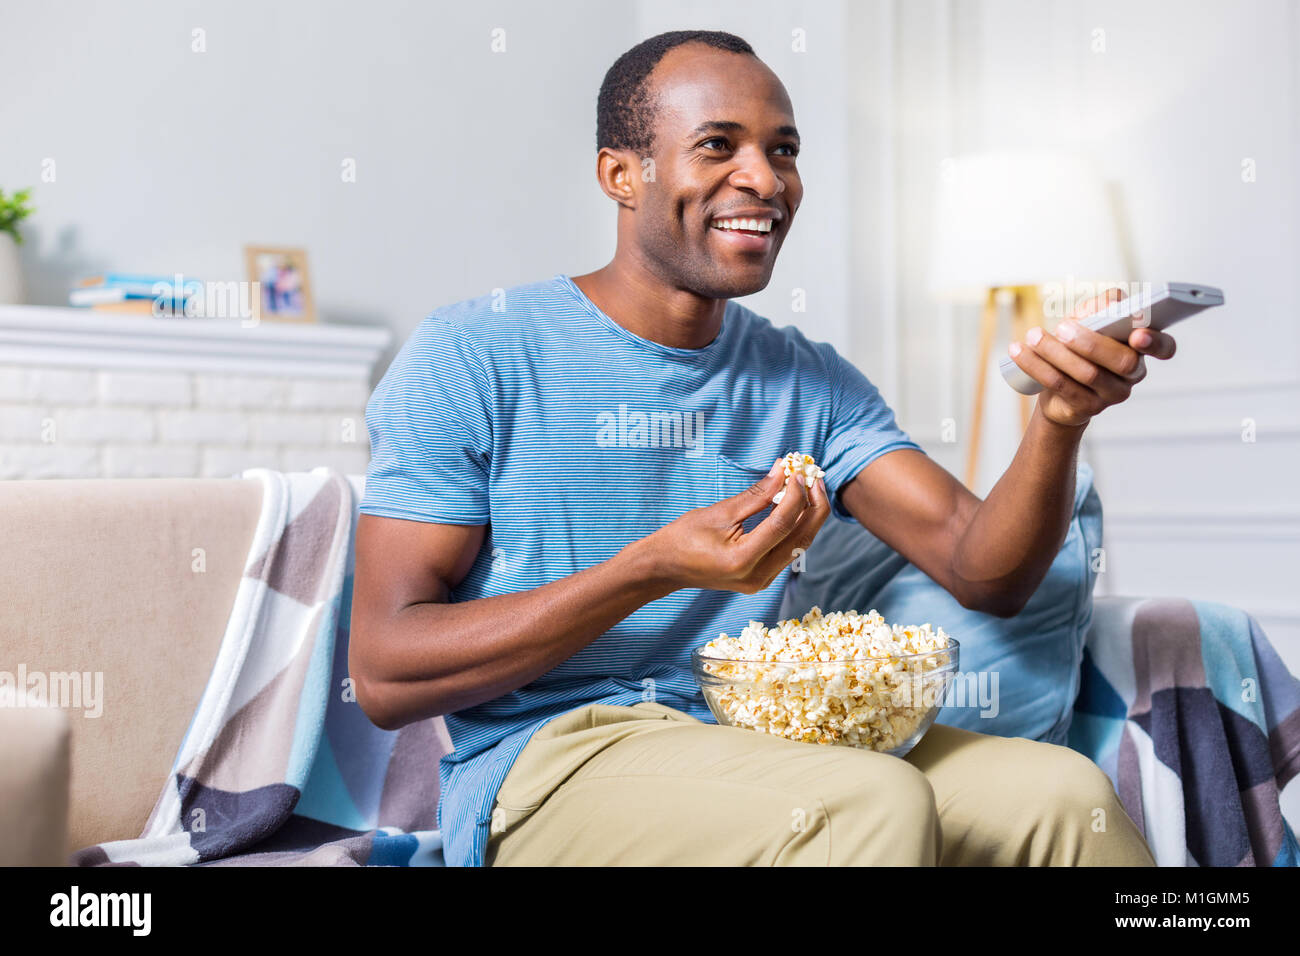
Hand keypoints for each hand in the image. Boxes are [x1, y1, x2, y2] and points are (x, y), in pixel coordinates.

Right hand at [636, 458, 830, 594]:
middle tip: (814, 477)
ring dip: (807, 515)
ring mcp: (761, 581)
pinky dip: (795, 526)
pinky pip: (788, 550)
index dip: (795, 495)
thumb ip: (756, 495)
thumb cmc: (683, 538)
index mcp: (743, 560)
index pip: (782, 525)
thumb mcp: (719, 512)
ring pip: (799, 545)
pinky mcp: (761, 578)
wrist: (665, 568)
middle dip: (812, 505)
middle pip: (801, 539)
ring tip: (808, 487)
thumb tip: (782, 471)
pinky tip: (795, 505)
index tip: (797, 471)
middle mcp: (757, 577)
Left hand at [1007, 287, 1177, 427]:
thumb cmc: (1078, 346)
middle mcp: (1133, 374)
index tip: (1137, 334)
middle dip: (1091, 343)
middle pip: (1122, 361)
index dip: (1155, 342)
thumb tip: (1108, 302)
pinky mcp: (1087, 408)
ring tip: (1034, 336)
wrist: (1058, 390)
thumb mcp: (1088, 321)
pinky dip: (1037, 366)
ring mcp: (1112, 394)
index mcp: (1141, 349)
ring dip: (1056, 352)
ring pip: (1088, 374)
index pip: (1165, 347)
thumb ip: (1101, 308)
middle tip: (1063, 327)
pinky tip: (1020, 352)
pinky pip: (1062, 386)